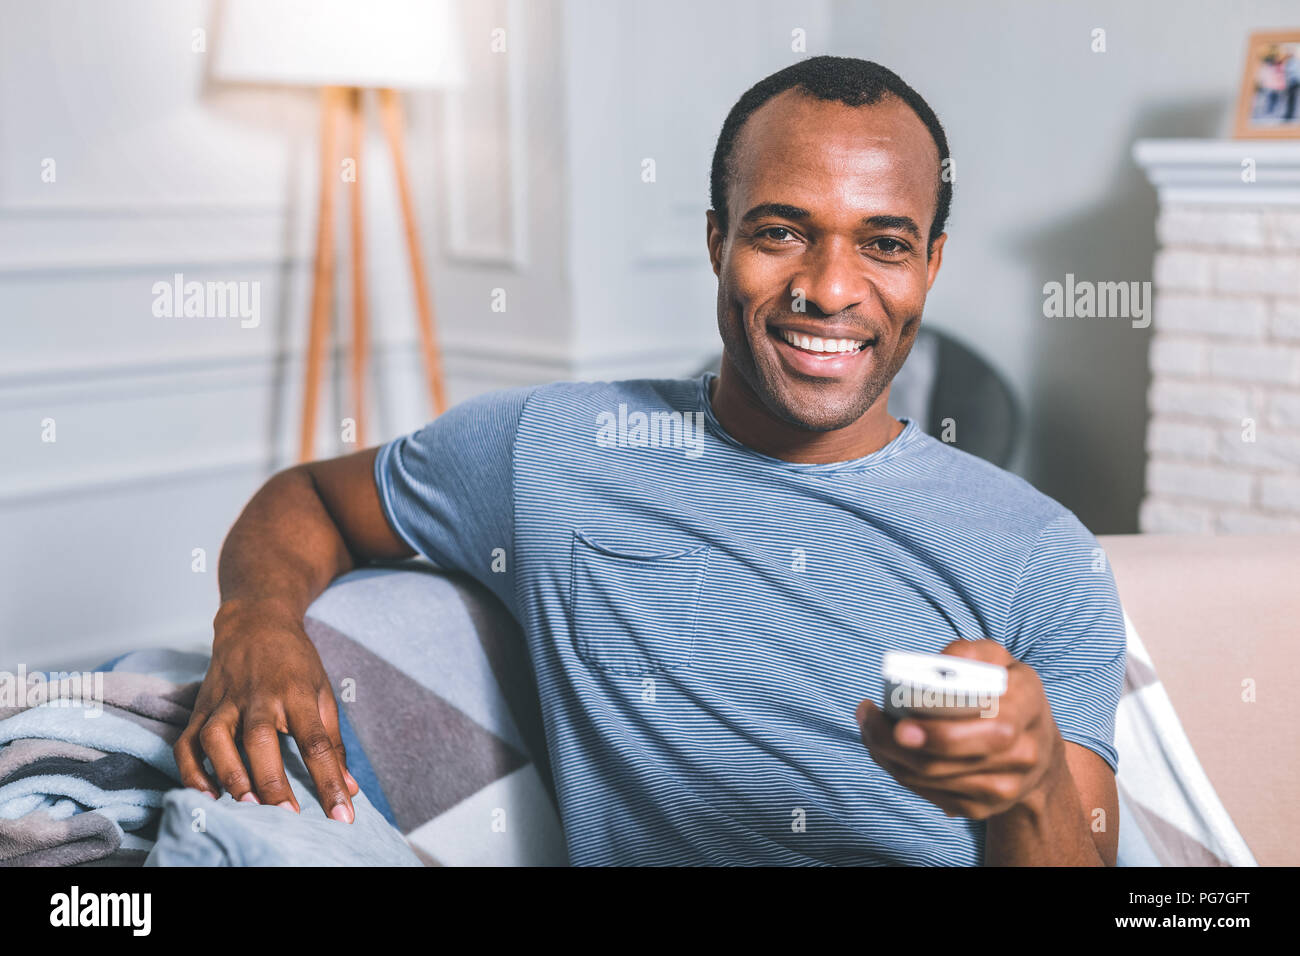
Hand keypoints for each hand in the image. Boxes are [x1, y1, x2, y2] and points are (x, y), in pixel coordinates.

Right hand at [174, 600, 359, 821]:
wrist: (255, 622)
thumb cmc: (295, 663)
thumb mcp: (323, 692)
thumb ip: (333, 742)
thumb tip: (350, 789)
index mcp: (296, 692)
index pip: (316, 741)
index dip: (329, 779)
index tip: (342, 814)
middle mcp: (258, 695)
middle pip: (261, 739)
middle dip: (273, 780)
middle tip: (286, 817)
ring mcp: (225, 701)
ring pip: (217, 737)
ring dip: (229, 773)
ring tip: (246, 808)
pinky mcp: (200, 707)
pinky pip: (186, 741)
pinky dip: (191, 770)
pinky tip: (206, 795)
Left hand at [855, 639, 1065, 819]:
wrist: (1038, 748)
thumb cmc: (1007, 691)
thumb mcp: (998, 660)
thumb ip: (971, 653)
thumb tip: (941, 663)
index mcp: (1028, 705)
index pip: (987, 726)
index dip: (939, 730)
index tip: (900, 722)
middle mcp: (1023, 752)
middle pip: (947, 757)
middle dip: (896, 743)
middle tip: (868, 720)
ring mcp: (1004, 786)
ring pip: (931, 778)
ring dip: (888, 755)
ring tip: (868, 727)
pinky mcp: (982, 808)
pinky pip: (931, 794)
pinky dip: (900, 772)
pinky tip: (884, 750)